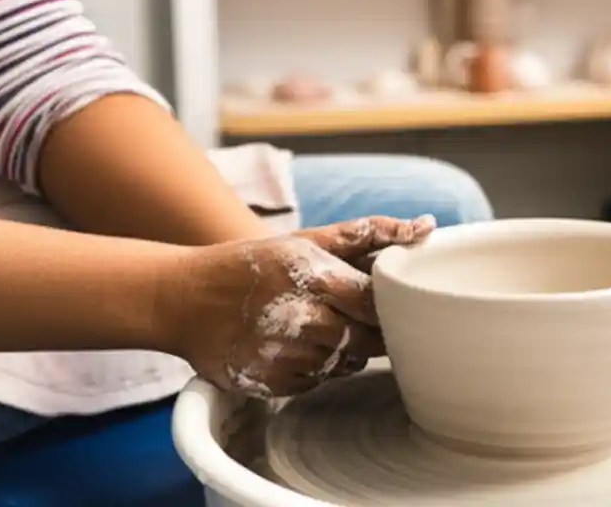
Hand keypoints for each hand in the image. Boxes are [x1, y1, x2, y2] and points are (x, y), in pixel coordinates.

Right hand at [166, 215, 434, 397]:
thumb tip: (428, 226)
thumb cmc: (256, 263)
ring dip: (342, 348)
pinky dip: (315, 367)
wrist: (182, 299)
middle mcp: (303, 320)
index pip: (378, 304)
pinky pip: (317, 382)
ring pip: (345, 362)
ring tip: (319, 326)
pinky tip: (296, 346)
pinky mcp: (272, 384)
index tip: (391, 303)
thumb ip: (369, 234)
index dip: (390, 307)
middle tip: (356, 318)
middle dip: (370, 331)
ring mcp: (287, 357)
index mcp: (316, 279)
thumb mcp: (307, 240)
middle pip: (368, 339)